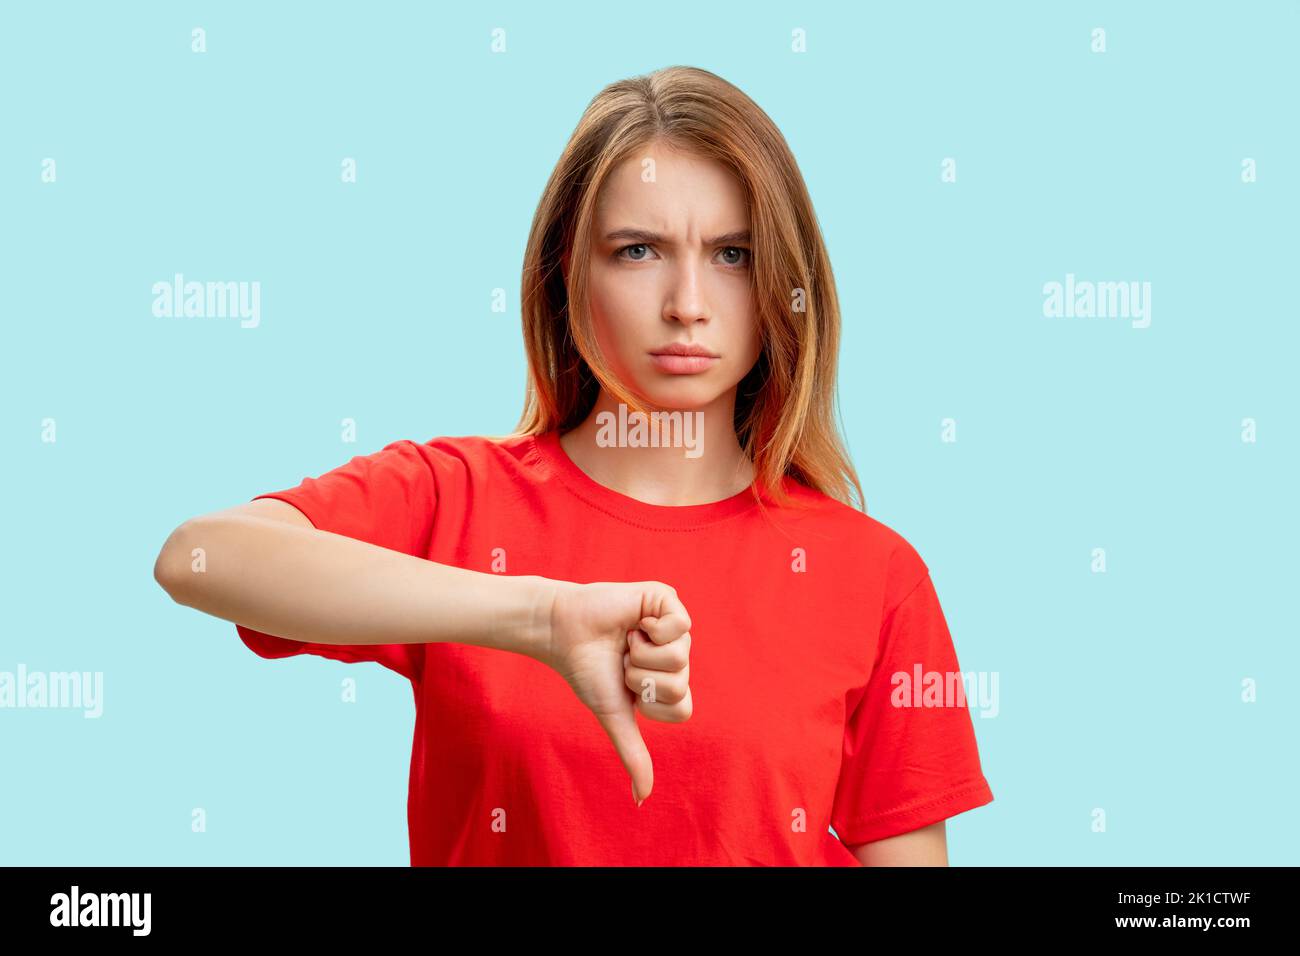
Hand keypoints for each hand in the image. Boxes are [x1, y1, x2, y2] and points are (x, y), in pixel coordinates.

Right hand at [541, 580, 692, 805]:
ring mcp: (674, 628)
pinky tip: (635, 621)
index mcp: (668, 682)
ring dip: (642, 653)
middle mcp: (676, 656)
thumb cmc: (587, 671)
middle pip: (680, 683)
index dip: (651, 703)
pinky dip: (651, 628)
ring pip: (681, 656)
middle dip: (642, 677)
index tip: (627, 689)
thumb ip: (632, 753)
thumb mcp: (614, 715)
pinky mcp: (667, 599)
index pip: (682, 707)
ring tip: (626, 640)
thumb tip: (642, 799)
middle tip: (624, 660)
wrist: (563, 633)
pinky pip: (680, 625)